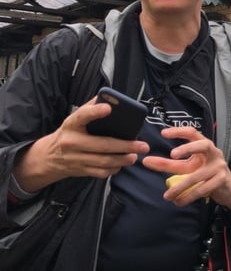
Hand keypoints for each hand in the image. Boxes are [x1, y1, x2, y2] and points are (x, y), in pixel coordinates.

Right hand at [13, 97, 149, 192]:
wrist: (48, 156)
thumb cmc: (69, 133)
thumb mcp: (74, 119)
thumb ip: (91, 108)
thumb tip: (111, 98)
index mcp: (72, 124)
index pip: (82, 116)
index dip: (95, 112)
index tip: (108, 108)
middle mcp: (72, 142)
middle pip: (102, 145)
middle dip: (125, 146)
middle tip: (142, 146)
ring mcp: (76, 158)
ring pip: (103, 161)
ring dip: (123, 160)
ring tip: (135, 156)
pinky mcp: (80, 170)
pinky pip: (100, 172)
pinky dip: (114, 169)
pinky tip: (121, 164)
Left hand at [141, 127, 230, 210]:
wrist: (230, 189)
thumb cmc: (207, 174)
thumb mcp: (189, 167)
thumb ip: (170, 164)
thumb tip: (147, 161)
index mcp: (205, 146)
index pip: (193, 133)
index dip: (179, 131)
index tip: (163, 133)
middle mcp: (214, 153)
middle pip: (203, 145)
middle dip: (188, 148)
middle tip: (172, 155)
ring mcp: (219, 166)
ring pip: (197, 175)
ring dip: (180, 187)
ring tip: (167, 195)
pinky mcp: (221, 180)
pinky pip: (202, 189)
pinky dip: (189, 196)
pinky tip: (179, 201)